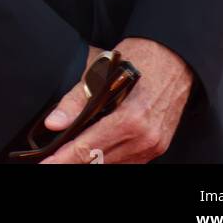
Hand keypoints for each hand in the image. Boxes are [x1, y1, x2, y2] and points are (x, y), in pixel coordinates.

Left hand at [39, 37, 193, 163]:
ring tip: (70, 153)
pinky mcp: (156, 147)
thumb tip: (54, 122)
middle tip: (53, 159)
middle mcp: (144, 138)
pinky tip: (96, 151)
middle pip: (98, 161)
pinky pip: (128, 162)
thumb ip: (77, 100)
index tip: (46, 165)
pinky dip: (110, 157)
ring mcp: (152, 146)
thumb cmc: (142, 57)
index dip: (63, 159)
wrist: (176, 57)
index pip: (87, 149)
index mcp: (131, 118)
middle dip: (72, 161)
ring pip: (112, 164)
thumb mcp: (104, 70)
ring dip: (91, 160)